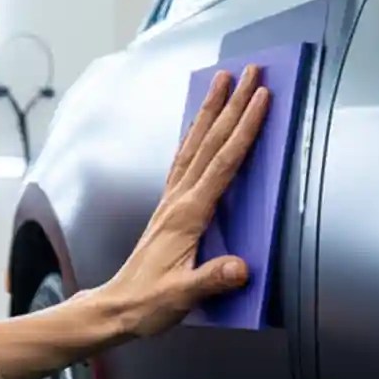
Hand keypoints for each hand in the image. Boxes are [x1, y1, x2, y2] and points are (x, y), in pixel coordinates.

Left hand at [84, 66, 269, 338]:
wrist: (117, 307)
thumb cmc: (150, 303)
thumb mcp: (183, 296)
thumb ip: (212, 280)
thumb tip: (241, 268)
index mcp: (188, 214)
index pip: (224, 163)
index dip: (245, 129)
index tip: (261, 98)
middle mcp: (178, 200)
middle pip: (211, 141)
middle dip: (233, 103)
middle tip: (249, 71)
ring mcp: (172, 200)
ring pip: (196, 143)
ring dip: (211, 109)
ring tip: (223, 80)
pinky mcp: (170, 207)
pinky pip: (186, 158)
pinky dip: (197, 133)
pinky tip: (201, 123)